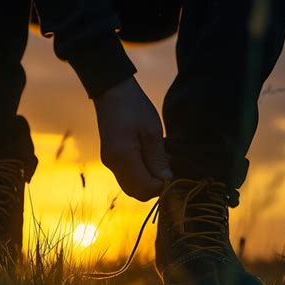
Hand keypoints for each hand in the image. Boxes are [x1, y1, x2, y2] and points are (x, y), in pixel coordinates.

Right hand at [93, 77, 172, 200]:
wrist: (112, 92)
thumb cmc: (134, 107)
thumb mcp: (152, 132)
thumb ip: (158, 159)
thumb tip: (167, 180)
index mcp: (122, 158)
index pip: (145, 188)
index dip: (162, 187)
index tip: (175, 174)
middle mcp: (113, 165)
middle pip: (137, 192)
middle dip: (156, 186)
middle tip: (169, 168)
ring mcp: (110, 162)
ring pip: (132, 186)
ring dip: (149, 180)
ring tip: (162, 160)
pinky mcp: (111, 158)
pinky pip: (127, 176)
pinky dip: (141, 174)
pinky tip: (151, 157)